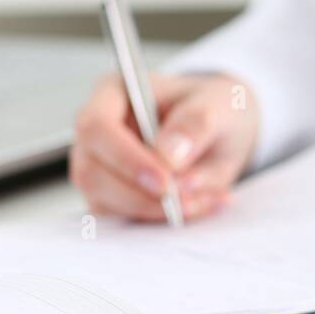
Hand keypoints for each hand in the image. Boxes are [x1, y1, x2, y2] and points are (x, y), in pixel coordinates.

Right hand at [69, 73, 258, 220]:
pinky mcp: (113, 197)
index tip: (165, 182)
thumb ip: (196, 124)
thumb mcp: (220, 105)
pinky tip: (202, 204)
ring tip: (208, 199)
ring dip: (158, 211)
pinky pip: (126, 219)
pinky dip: (165, 220)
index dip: (126, 158)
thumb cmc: (214, 108)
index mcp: (114, 94)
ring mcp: (100, 167)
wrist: (223, 131)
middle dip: (142, 196)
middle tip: (190, 200)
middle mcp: (98, 133)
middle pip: (92, 172)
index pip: (96, 127)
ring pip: (105, 202)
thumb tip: (169, 157)